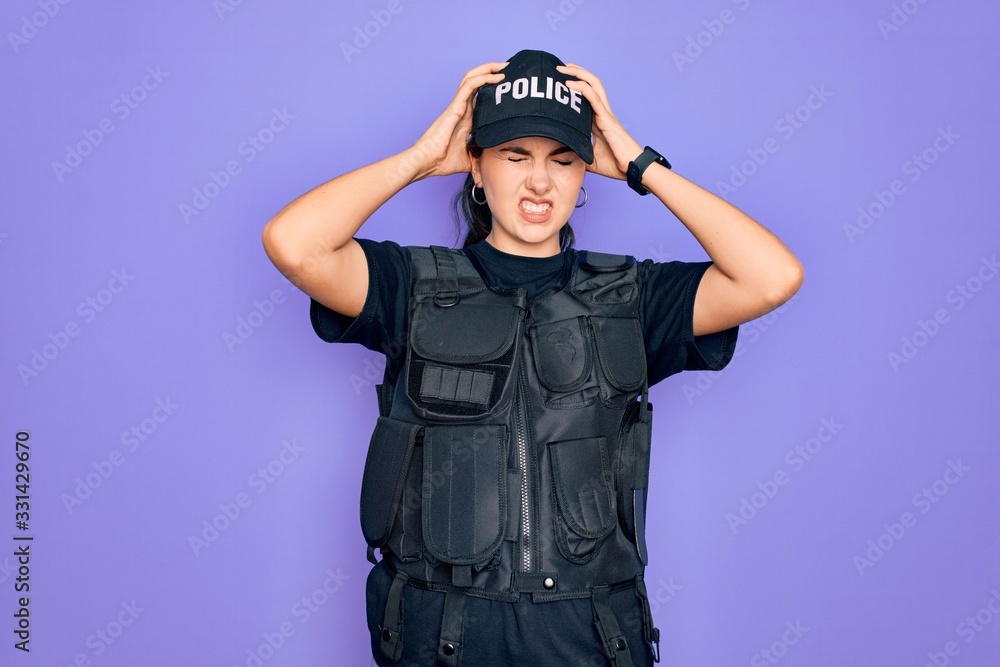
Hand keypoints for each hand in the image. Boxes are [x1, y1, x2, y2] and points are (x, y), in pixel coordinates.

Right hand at [406, 62, 507, 180]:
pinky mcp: (455, 106)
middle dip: (493, 71)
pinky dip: (484, 78)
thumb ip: (478, 160)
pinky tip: (496, 77)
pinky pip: (470, 86)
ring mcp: (458, 106)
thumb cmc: (441, 161)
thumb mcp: (468, 161)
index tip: (509, 86)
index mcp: (466, 118)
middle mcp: (463, 108)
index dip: (493, 87)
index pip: (481, 96)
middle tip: (510, 68)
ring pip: (473, 77)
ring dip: (489, 69)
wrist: (427, 162)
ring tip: (505, 66)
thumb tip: (488, 169)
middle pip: (477, 81)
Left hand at [557, 63, 643, 179]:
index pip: (586, 96)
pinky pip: (593, 97)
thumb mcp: (591, 160)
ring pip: (593, 84)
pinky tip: (569, 84)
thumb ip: (579, 155)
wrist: (631, 168)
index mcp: (598, 120)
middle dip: (575, 72)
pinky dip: (581, 88)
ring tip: (563, 68)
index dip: (574, 85)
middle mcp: (602, 112)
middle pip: (590, 83)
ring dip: (577, 73)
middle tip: (559, 67)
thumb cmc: (617, 164)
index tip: (558, 81)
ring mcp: (605, 113)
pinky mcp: (607, 119)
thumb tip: (565, 158)